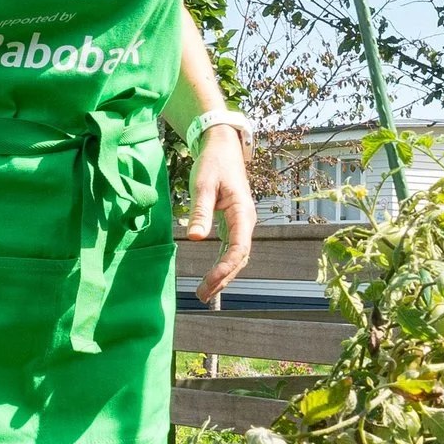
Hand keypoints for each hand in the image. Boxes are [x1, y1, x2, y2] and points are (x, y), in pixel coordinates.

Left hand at [186, 122, 255, 300]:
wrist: (223, 147)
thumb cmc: (213, 163)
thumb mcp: (202, 185)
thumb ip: (200, 211)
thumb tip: (196, 238)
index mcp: (243, 212)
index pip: (239, 248)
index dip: (225, 268)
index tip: (209, 281)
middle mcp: (246, 221)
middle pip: (239, 257)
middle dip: (223, 278)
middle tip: (202, 296)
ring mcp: (242, 223)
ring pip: (237, 256)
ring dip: (223, 275)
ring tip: (205, 293)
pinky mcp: (234, 222)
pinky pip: (232, 249)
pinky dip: (222, 264)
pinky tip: (212, 278)